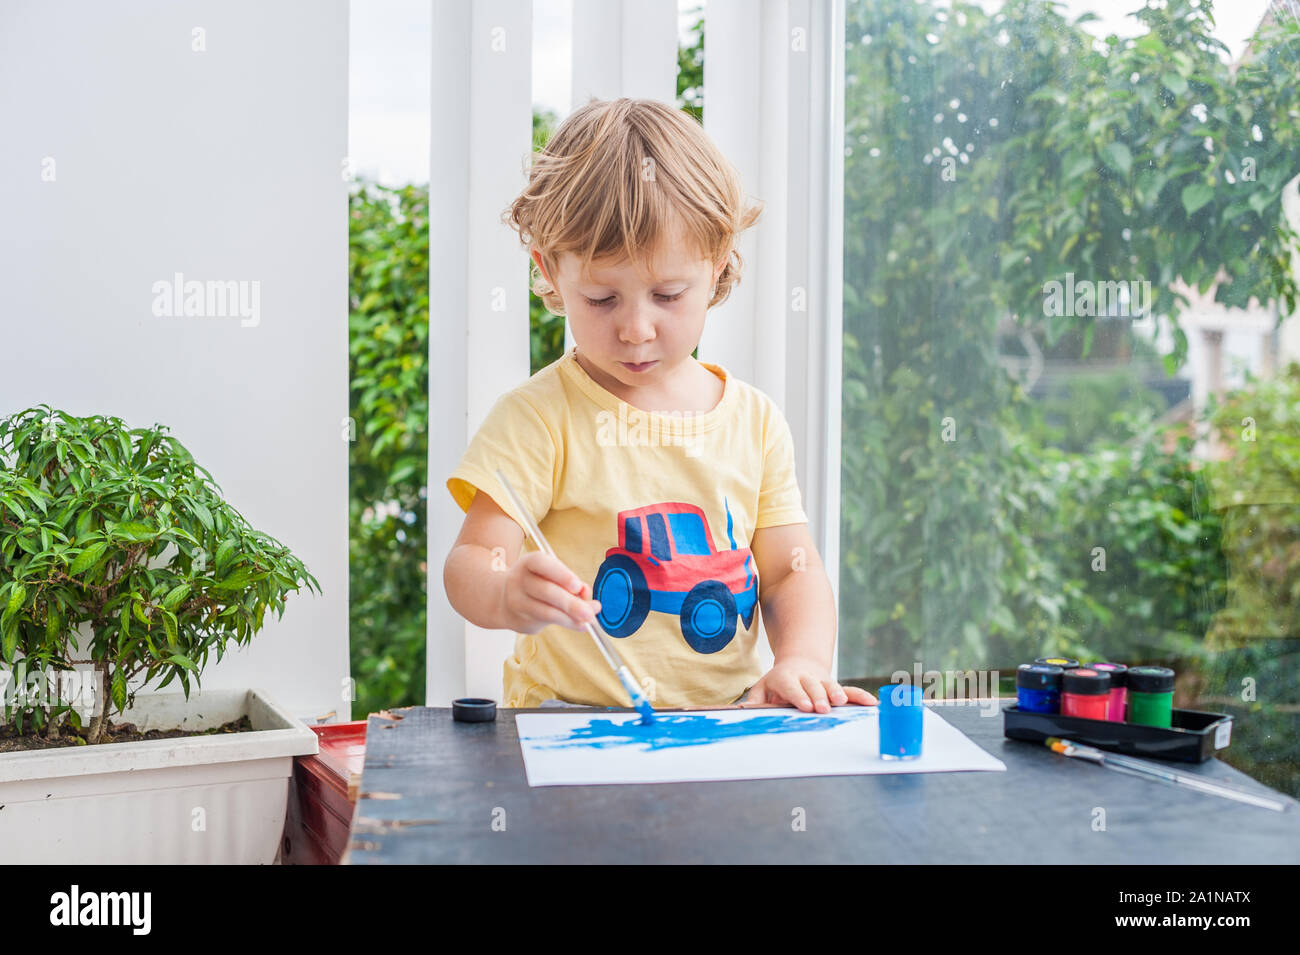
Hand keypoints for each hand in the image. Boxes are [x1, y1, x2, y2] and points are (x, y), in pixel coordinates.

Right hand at [499, 551, 600, 633]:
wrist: (502, 599)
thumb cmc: (535, 583)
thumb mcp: (549, 574)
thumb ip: (569, 581)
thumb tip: (586, 595)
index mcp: (529, 563)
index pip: (541, 563)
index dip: (560, 574)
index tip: (577, 586)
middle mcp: (519, 580)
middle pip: (546, 591)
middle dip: (571, 603)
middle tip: (591, 612)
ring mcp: (518, 602)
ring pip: (547, 612)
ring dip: (571, 617)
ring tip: (589, 620)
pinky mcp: (521, 620)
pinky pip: (548, 623)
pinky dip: (568, 624)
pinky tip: (580, 625)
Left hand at [740, 656, 876, 712]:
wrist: (799, 664)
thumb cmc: (777, 684)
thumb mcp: (761, 689)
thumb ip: (754, 701)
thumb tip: (740, 711)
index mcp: (785, 678)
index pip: (791, 686)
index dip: (798, 695)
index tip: (805, 706)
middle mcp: (806, 678)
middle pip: (813, 686)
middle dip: (819, 696)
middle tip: (823, 708)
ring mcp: (822, 681)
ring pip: (831, 686)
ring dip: (837, 694)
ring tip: (841, 702)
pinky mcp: (835, 686)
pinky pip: (849, 690)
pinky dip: (860, 696)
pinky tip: (871, 703)